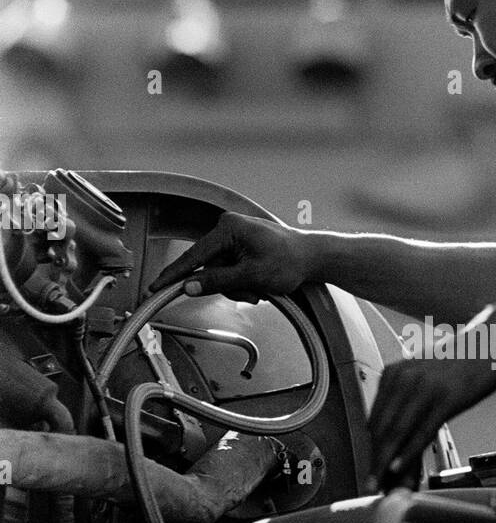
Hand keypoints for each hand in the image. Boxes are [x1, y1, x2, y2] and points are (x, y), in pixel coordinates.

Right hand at [147, 212, 318, 301]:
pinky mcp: (241, 246)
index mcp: (228, 229)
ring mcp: (235, 237)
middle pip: (209, 268)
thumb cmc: (289, 261)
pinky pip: (230, 270)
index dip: (174, 275)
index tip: (155, 287)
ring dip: (237, 287)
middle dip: (227, 286)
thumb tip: (189, 287)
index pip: (193, 257)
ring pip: (220, 273)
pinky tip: (258, 284)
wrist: (314, 257)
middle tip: (251, 293)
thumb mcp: (251, 275)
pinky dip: (242, 282)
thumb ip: (218, 281)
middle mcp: (228, 228)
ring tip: (259, 289)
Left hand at [367, 355, 495, 491]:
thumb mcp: (424, 375)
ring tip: (382, 485)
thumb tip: (395, 434)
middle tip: (371, 485)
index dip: (370, 449)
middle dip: (375, 461)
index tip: (369, 469)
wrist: (492, 340)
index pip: (374, 420)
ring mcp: (425, 387)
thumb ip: (406, 399)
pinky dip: (409, 452)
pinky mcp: (447, 397)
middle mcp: (403, 378)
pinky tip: (399, 468)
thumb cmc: (460, 362)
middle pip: (381, 429)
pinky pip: (423, 431)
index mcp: (393, 373)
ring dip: (387, 464)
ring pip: (397, 433)